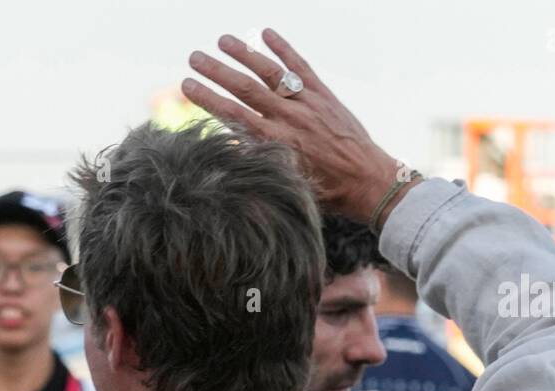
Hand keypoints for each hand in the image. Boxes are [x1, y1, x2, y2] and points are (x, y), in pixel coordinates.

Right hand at [181, 29, 404, 223]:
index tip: (186, 86)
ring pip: (270, 72)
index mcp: (276, 143)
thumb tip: (231, 154)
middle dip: (217, 71)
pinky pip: (300, 67)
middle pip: (245, 88)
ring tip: (222, 40)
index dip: (207, 99)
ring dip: (244, 53)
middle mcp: (288, 118)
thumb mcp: (288, 186)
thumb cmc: (327, 193)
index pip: (233, 115)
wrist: (368, 182)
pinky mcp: (324, 95)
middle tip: (193, 57)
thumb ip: (261, 167)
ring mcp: (307, 103)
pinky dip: (284, 49)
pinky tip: (266, 34)